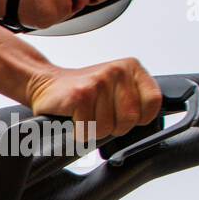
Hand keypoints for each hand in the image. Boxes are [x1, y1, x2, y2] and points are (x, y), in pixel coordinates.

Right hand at [26, 59, 161, 140]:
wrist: (44, 85)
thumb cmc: (81, 92)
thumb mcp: (116, 89)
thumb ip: (136, 99)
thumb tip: (153, 123)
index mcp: (132, 68)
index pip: (153, 103)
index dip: (138, 118)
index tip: (122, 116)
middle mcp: (118, 71)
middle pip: (130, 119)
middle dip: (113, 127)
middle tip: (98, 117)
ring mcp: (99, 81)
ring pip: (108, 127)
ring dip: (92, 130)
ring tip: (84, 116)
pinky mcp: (81, 94)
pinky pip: (88, 129)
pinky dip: (78, 131)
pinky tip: (74, 118)